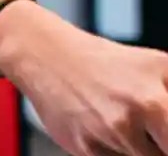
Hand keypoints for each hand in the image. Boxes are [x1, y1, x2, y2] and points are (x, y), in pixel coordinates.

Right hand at [0, 0, 167, 155]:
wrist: (46, 55)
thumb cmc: (109, 63)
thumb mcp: (161, 67)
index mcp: (157, 99)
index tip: (167, 135)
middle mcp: (131, 119)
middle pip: (163, 152)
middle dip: (160, 143)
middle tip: (154, 132)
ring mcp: (106, 135)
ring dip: (144, 149)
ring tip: (131, 128)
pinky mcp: (83, 149)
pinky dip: (118, 152)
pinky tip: (110, 132)